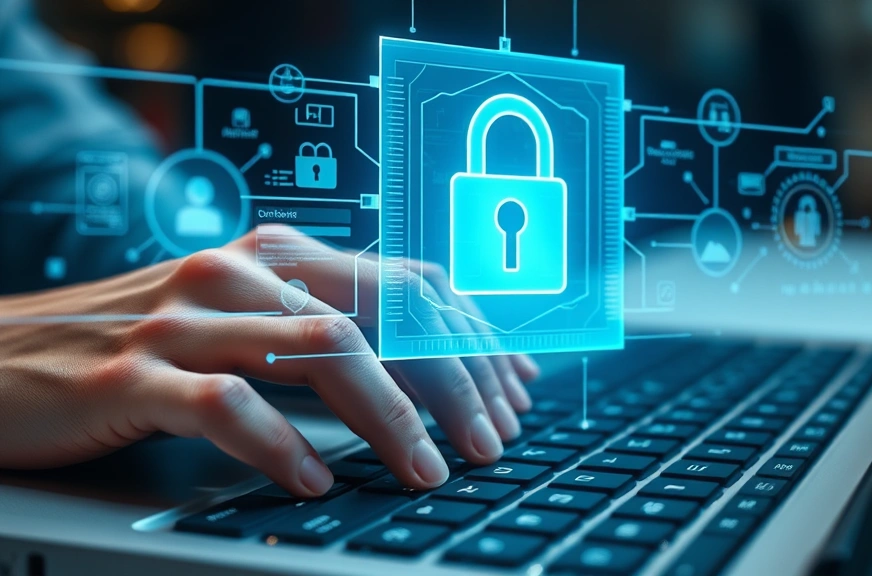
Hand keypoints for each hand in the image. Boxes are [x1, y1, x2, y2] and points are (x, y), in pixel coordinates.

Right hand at [0, 230, 539, 496]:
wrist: (7, 356)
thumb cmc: (143, 346)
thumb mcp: (247, 321)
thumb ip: (325, 332)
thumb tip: (427, 373)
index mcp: (284, 255)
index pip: (409, 282)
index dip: (474, 335)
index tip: (514, 390)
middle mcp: (244, 270)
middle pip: (385, 313)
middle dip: (454, 382)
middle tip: (490, 442)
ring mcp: (188, 316)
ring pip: (324, 350)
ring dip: (392, 417)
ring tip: (428, 470)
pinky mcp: (133, 373)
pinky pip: (228, 403)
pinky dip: (283, 445)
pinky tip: (314, 483)